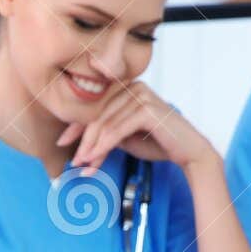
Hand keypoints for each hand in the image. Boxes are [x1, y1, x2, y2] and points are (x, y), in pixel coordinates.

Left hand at [57, 81, 218, 174]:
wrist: (188, 151)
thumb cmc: (158, 143)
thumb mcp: (125, 137)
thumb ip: (106, 133)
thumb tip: (80, 144)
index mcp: (127, 88)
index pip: (96, 106)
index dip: (76, 125)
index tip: (62, 142)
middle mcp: (133, 87)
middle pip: (98, 114)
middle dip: (83, 139)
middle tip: (74, 160)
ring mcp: (141, 96)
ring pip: (105, 124)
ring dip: (91, 147)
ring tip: (82, 164)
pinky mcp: (147, 109)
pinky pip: (116, 130)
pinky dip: (102, 147)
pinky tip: (94, 160)